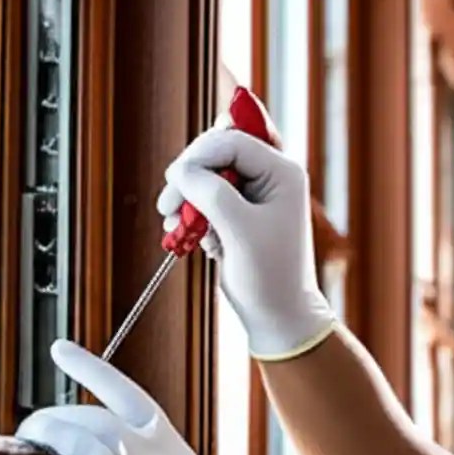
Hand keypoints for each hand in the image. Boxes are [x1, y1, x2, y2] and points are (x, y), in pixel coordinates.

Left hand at [16, 340, 280, 454]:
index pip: (134, 400)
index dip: (96, 372)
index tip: (66, 352)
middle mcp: (165, 452)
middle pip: (104, 411)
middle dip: (63, 414)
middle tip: (34, 427)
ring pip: (91, 422)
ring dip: (52, 424)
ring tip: (29, 436)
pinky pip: (85, 449)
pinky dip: (59, 435)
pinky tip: (37, 436)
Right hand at [161, 128, 336, 360]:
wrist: (277, 314)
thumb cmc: (270, 276)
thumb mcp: (239, 229)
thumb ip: (211, 192)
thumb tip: (181, 169)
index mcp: (283, 172)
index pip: (233, 140)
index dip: (200, 155)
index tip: (176, 180)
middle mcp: (270, 176)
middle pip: (217, 150)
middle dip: (190, 176)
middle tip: (170, 206)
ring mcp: (253, 193)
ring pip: (206, 174)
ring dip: (186, 197)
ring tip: (177, 227)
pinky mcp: (237, 211)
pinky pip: (205, 197)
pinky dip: (193, 214)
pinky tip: (193, 238)